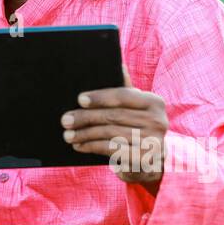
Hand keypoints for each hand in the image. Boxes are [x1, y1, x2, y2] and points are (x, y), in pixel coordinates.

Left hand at [60, 67, 166, 194]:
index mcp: (155, 102)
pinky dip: (92, 147)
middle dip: (86, 117)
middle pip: (113, 116)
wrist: (153, 160)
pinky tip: (80, 145)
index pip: (123, 95)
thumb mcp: (137, 108)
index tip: (79, 99)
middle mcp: (157, 121)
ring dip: (85, 134)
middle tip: (66, 120)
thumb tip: (118, 64)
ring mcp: (152, 142)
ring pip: (110, 133)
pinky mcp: (143, 159)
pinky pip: (111, 149)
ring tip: (68, 134)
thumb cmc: (139, 127)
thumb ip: (127, 90)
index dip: (100, 97)